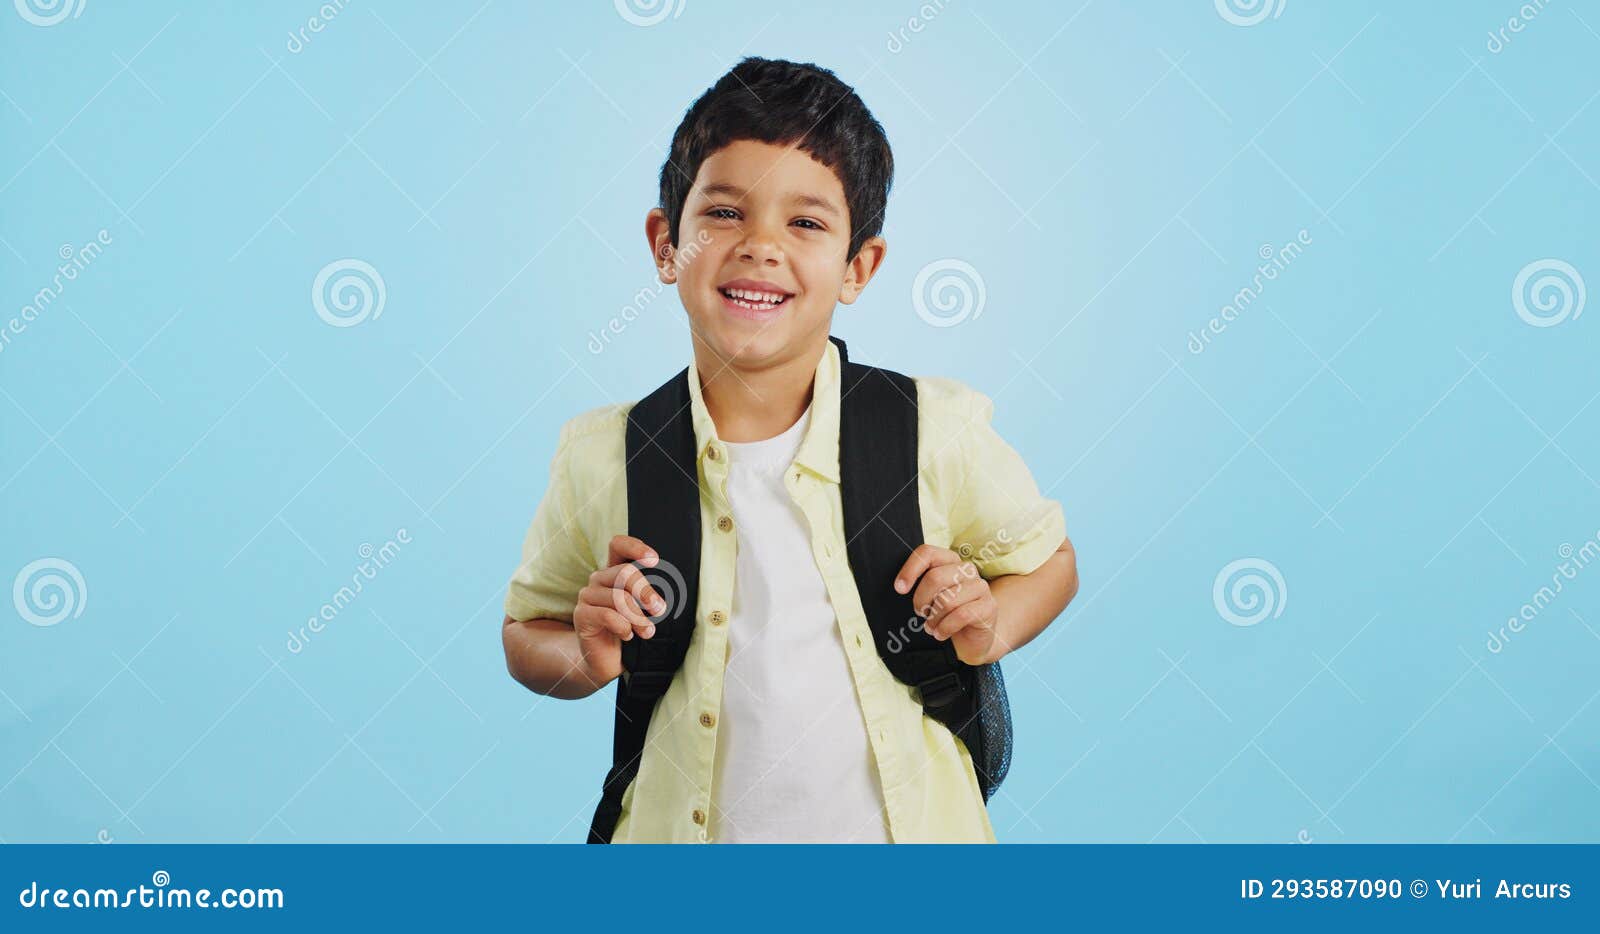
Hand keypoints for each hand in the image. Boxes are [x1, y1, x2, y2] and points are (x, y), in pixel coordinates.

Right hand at [572, 535, 664, 684]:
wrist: (606, 661)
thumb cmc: (629, 631)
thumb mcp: (643, 611)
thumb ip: (650, 598)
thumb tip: (666, 597)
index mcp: (615, 572)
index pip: (618, 545)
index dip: (635, 547)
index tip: (654, 560)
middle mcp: (599, 579)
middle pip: (624, 573)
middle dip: (646, 591)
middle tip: (660, 609)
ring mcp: (588, 596)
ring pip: (618, 597)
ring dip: (638, 617)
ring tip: (648, 632)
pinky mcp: (581, 615)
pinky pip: (607, 615)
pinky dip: (623, 627)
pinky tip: (628, 635)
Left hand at [894, 544, 1001, 665]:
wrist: (973, 639)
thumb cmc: (948, 615)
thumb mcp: (932, 597)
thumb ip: (921, 585)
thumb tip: (900, 585)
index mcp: (950, 561)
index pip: (927, 553)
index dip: (910, 569)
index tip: (899, 588)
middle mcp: (967, 570)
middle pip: (935, 578)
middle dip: (921, 600)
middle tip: (920, 613)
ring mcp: (980, 587)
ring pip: (947, 600)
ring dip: (933, 619)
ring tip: (932, 627)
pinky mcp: (989, 606)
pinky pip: (961, 615)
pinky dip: (945, 628)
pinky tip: (940, 634)